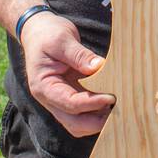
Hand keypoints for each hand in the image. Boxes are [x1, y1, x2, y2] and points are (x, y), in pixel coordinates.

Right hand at [20, 11, 114, 137]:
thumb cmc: (47, 34)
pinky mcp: (70, 97)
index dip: (92, 103)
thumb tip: (99, 67)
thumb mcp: (62, 40)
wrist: (39, 32)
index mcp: (43, 86)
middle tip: (118, 107)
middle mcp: (50, 99)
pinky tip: (111, 102)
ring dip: (98, 120)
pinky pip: (84, 115)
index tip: (111, 97)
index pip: (70, 103)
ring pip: (79, 124)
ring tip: (116, 106)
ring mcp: (60, 101)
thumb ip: (79, 55)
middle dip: (96, 121)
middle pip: (74, 123)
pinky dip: (97, 113)